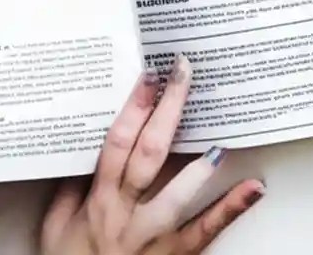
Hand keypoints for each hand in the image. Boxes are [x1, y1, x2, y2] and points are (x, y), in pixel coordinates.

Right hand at [41, 57, 264, 254]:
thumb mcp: (57, 225)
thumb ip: (72, 188)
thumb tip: (88, 149)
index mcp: (98, 199)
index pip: (116, 144)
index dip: (133, 107)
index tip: (150, 76)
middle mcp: (125, 212)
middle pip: (147, 154)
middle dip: (166, 111)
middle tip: (184, 74)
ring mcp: (151, 233)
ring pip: (175, 195)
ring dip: (198, 166)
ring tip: (220, 139)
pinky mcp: (175, 254)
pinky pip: (204, 231)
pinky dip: (231, 209)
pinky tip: (255, 187)